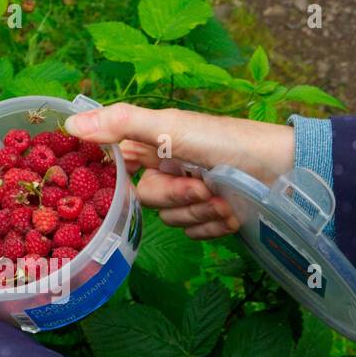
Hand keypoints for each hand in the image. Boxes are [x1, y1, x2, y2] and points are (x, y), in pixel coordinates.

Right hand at [65, 104, 294, 238]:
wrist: (286, 171)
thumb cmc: (228, 141)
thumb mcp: (171, 128)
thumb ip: (121, 123)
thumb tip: (69, 124)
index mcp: (154, 143)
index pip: (116, 166)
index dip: (117, 178)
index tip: (127, 180)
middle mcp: (167, 169)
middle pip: (146, 199)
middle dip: (176, 195)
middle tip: (202, 183)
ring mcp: (188, 195)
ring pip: (170, 220)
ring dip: (200, 211)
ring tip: (225, 195)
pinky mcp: (208, 217)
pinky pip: (193, 233)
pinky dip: (214, 224)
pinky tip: (232, 211)